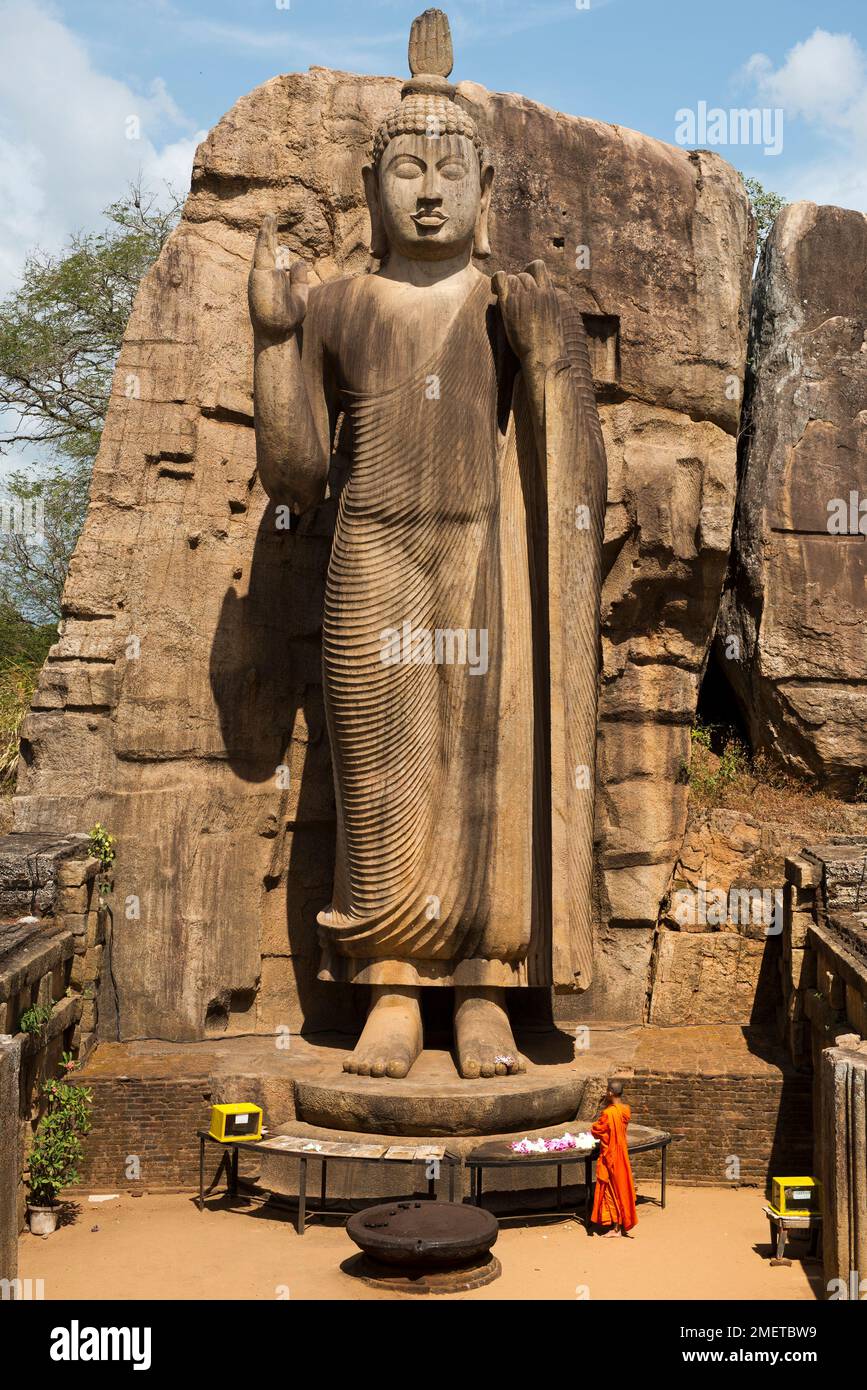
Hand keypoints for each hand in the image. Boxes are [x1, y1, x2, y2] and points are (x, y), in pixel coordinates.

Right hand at [248, 214, 308, 338]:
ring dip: (267, 231)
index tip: (278, 231)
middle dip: (270, 233)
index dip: (277, 243)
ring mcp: (263, 272)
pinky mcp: (260, 272)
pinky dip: (265, 237)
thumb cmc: (286, 318)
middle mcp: (266, 273)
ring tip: (270, 216)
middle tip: (271, 217)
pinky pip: (262, 251)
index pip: (275, 257)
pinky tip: (268, 225)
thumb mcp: (299, 295)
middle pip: (268, 249)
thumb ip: (299, 278)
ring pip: (264, 247)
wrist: (277, 331)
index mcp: (275, 278)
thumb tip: (300, 260)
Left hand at [492, 259, 562, 371]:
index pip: (538, 266)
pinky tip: (495, 290)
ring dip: (507, 287)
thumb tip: (538, 303)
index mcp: (550, 293)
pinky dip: (497, 280)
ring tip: (502, 296)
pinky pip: (500, 279)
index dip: (529, 271)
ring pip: (512, 278)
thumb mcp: (553, 319)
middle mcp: (537, 291)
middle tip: (511, 298)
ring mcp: (523, 296)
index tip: (525, 283)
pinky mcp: (510, 304)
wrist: (544, 355)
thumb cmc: (549, 345)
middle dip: (516, 285)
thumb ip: (545, 305)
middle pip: (522, 275)